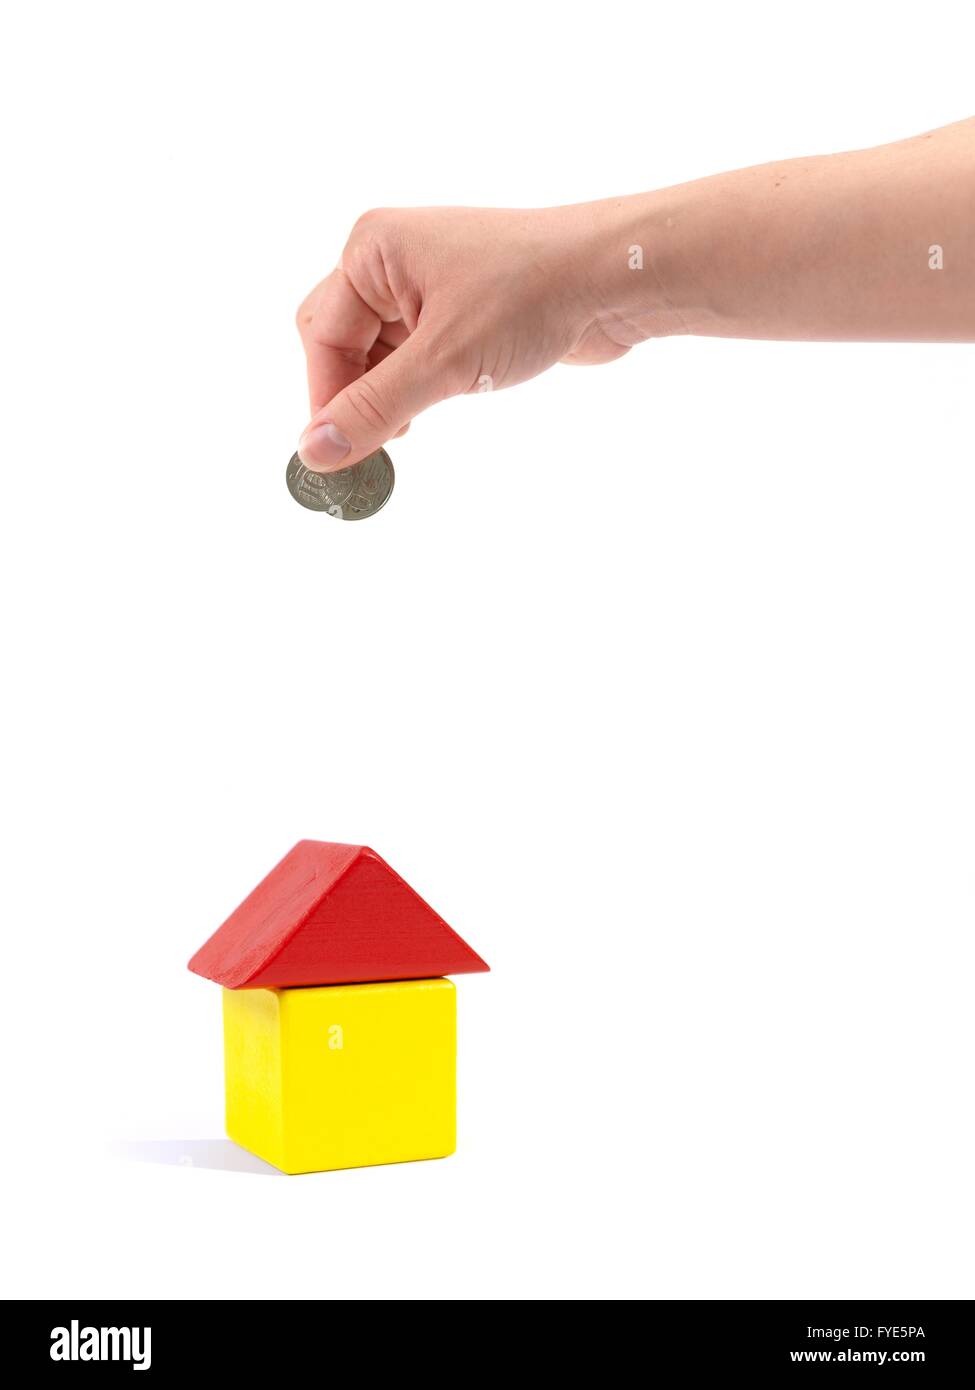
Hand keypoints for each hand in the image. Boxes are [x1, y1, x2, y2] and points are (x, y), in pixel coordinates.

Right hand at [294, 205, 638, 471]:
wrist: (614, 279)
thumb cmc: (531, 297)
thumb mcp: (444, 361)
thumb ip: (373, 408)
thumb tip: (313, 451)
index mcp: (373, 249)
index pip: (321, 335)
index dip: (328, 397)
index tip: (339, 455)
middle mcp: (392, 259)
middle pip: (338, 340)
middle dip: (352, 392)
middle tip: (378, 440)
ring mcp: (426, 284)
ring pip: (376, 352)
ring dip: (386, 394)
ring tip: (413, 426)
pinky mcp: (459, 310)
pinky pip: (413, 355)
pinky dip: (414, 387)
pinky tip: (436, 406)